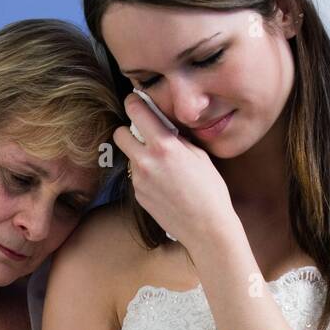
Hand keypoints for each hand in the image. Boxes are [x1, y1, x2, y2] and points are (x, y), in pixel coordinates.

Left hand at [114, 92, 236, 251]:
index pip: (136, 112)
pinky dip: (145, 175)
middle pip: (119, 134)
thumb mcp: (198, 155)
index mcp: (164, 146)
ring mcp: (139, 181)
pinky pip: (136, 176)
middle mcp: (146, 162)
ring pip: (129, 157)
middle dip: (129, 131)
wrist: (206, 228)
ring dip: (139, 156)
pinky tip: (164, 185)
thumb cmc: (210, 191)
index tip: (136, 101)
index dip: (134, 102)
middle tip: (143, 135)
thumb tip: (163, 127)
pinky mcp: (138, 195)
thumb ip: (176, 138)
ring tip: (163, 167)